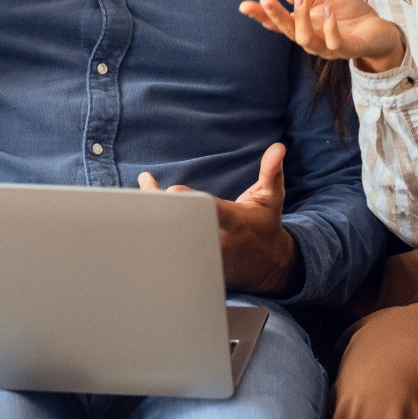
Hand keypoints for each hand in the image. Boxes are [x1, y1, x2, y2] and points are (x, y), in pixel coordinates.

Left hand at [139, 143, 299, 295]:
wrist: (270, 267)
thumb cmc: (265, 225)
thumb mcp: (271, 198)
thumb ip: (271, 171)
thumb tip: (278, 148)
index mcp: (235, 222)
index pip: (212, 212)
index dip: (194, 202)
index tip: (174, 189)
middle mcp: (219, 242)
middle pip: (185, 227)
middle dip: (164, 208)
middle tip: (145, 188)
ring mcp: (206, 259)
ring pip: (175, 242)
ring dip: (155, 220)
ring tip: (139, 196)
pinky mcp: (198, 270)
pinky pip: (173, 253)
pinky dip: (157, 237)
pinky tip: (142, 220)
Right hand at [239, 0, 404, 72]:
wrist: (378, 30)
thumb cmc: (347, 16)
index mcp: (303, 27)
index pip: (277, 23)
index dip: (261, 16)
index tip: (244, 5)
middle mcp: (311, 40)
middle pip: (288, 31)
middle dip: (275, 16)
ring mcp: (328, 48)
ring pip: (306, 40)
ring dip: (300, 18)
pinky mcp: (348, 49)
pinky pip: (335, 44)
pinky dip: (330, 28)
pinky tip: (328, 11)